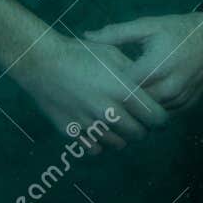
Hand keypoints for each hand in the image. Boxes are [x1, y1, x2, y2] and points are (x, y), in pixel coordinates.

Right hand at [14, 35, 169, 150]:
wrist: (42, 62)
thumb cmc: (80, 54)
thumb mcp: (113, 54)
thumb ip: (135, 74)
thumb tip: (150, 89)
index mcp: (123, 91)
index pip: (157, 118)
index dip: (160, 117)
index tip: (156, 113)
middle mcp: (109, 112)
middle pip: (140, 134)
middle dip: (141, 127)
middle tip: (135, 116)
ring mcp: (90, 125)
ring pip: (119, 144)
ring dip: (121, 135)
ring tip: (114, 119)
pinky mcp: (73, 133)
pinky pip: (96, 149)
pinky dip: (99, 142)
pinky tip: (96, 126)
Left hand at [83, 12, 202, 111]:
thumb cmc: (176, 29)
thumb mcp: (146, 26)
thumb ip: (116, 33)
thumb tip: (87, 36)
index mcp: (155, 66)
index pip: (123, 89)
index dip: (108, 89)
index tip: (96, 86)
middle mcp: (169, 87)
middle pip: (136, 106)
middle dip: (120, 103)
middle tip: (105, 98)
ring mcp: (180, 98)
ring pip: (150, 114)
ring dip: (137, 110)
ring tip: (121, 103)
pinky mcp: (188, 105)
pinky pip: (165, 115)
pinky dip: (153, 111)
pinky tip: (143, 104)